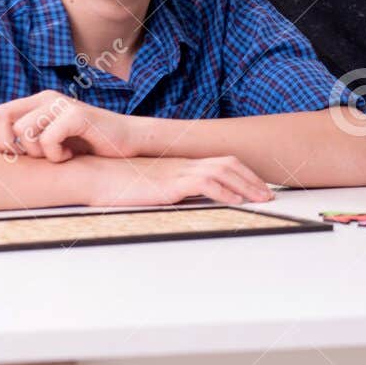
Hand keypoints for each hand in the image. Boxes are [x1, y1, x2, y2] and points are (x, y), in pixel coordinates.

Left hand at [0, 91, 139, 162]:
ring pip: (23, 131)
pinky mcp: (77, 115)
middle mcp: (48, 98)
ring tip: (58, 155)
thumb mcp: (53, 140)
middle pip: (3, 117)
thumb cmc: (91, 145)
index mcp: (39, 102)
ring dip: (37, 153)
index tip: (12, 157)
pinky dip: (56, 155)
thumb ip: (28, 139)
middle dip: (10, 146)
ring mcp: (63, 104)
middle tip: (34, 159)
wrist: (129, 141)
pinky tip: (71, 155)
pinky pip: (48, 139)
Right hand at [81, 154, 272, 206]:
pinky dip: (224, 192)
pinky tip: (236, 201)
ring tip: (261, 200)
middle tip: (269, 195)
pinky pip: (205, 185)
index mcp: (181, 164)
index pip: (222, 163)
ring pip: (223, 173)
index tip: (258, 187)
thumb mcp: (150, 186)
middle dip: (253, 179)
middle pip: (229, 165)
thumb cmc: (118, 183)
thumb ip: (169, 189)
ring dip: (246, 186)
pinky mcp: (170, 184)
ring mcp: (178, 172)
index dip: (243, 174)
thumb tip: (183, 199)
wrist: (96, 176)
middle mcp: (184, 165)